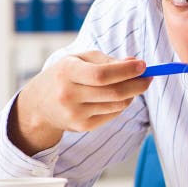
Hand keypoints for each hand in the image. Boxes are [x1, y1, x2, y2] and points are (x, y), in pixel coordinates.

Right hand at [9, 51, 151, 155]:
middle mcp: (69, 95)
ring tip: (133, 85)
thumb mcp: (80, 60)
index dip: (126, 71)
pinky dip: (121, 104)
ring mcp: (75, 114)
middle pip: (114, 92)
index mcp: (67, 72)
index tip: (143, 65)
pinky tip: (117, 97)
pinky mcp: (83, 127)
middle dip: (137, 84)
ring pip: (117, 105)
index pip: (102, 75)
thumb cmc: (65, 75)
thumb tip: (135, 63)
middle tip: (148, 77)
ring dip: (132, 94)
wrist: (38, 105)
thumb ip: (108, 60)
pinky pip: (113, 114)